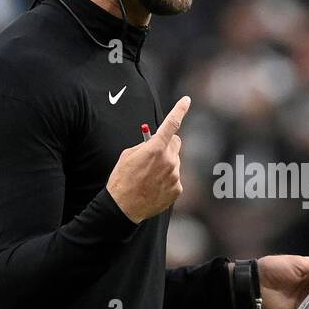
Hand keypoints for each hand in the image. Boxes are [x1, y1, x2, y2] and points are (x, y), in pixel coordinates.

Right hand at [106, 96, 189, 222]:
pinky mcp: (177, 189)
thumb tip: (155, 142)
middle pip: (176, 143)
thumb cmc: (122, 179)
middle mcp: (168, 160)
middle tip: (155, 154)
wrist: (123, 207)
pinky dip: (167, 179)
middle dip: (167, 145)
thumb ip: (145, 146)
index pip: (172, 124)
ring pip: (175, 162)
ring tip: (150, 177)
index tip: (186, 100)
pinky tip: (154, 186)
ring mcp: (174, 175)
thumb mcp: (128, 155)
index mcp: (155, 148)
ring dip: (166, 164)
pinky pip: (175, 178)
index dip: (180, 110)